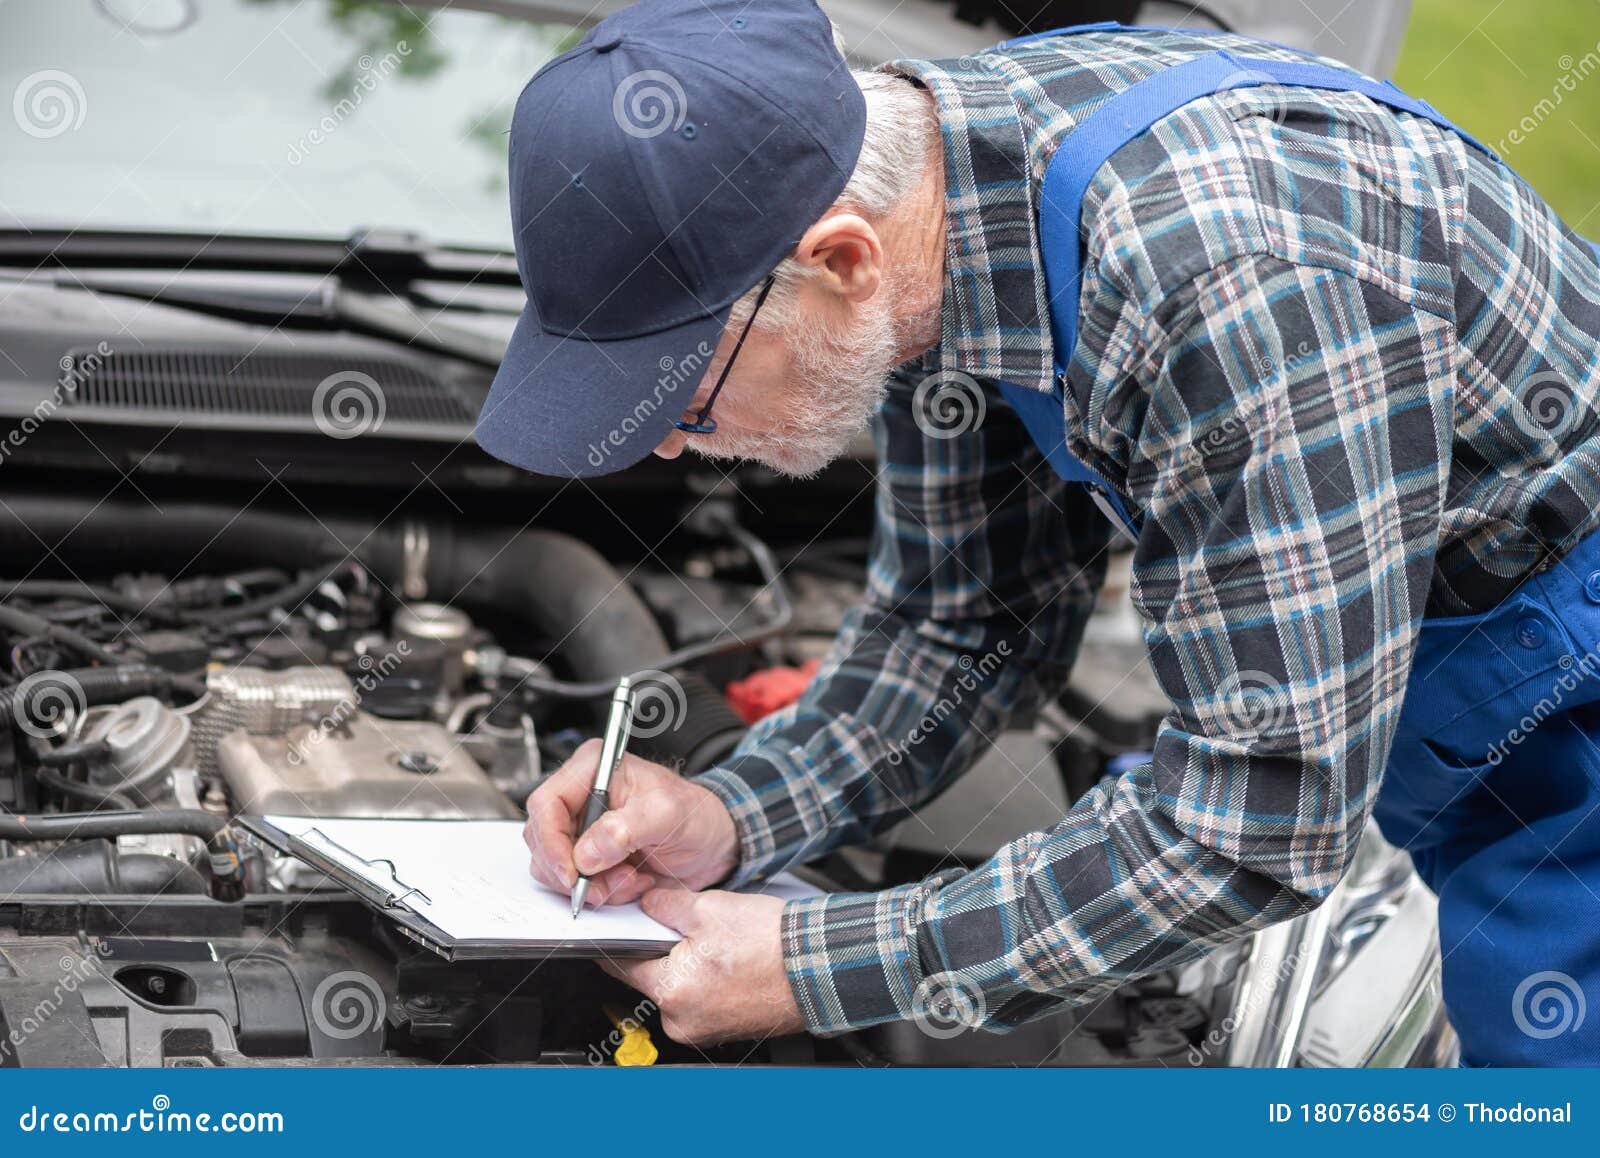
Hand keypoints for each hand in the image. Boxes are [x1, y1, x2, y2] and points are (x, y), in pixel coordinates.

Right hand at [524, 740, 738, 906]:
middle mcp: (580, 796)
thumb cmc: (696, 815)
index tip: (572, 872)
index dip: (550, 842)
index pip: (545, 804)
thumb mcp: (670, 814)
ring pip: (554, 867)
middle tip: (612, 882)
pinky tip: (631, 883)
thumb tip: (586, 852)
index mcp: (593, 769)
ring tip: (631, 879)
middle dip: (574, 871)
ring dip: (591, 885)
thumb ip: (628, 828)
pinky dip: (600, 893)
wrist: (713, 843)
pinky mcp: (587, 857)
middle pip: (542, 840)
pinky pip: (572, 884)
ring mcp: (581, 829)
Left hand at [600, 888, 802, 1044]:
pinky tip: (729, 961)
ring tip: (719, 946)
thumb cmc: (772, 945)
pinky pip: (700, 999)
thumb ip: (665, 904)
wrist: (818, 967)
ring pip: (678, 988)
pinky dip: (707, 980)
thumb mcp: (709, 908)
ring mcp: (703, 1029)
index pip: (621, 963)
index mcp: (671, 990)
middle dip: (663, 949)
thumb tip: (646, 902)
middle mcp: (681, 1020)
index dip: (623, 936)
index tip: (625, 924)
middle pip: (651, 977)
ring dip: (687, 965)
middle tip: (690, 928)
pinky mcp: (723, 1030)